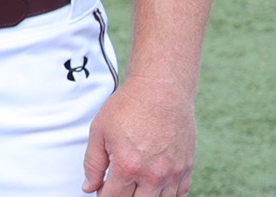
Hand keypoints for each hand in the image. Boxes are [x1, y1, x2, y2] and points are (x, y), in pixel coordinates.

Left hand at [83, 78, 196, 195]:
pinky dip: (167, 194)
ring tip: (136, 183)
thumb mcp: (99, 132)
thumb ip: (92, 164)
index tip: (102, 188)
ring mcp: (172, 173)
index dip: (103, 196)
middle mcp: (153, 175)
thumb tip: (89, 187)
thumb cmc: (129, 106)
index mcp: (127, 167)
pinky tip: (155, 186)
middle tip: (118, 185)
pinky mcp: (186, 168)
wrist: (161, 90)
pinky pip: (179, 194)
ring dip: (145, 196)